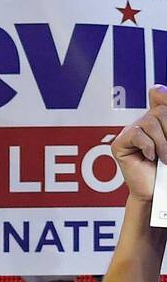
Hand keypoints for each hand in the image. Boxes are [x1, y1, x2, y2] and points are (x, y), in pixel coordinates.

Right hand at [110, 85, 166, 202]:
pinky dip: (148, 146)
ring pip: (150, 121)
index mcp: (157, 118)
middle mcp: (143, 122)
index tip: (160, 112)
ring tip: (163, 158)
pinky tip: (150, 157)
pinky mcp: (119, 144)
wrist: (158, 191)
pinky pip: (137, 134)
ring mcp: (130, 132)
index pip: (158, 94)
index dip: (163, 97)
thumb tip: (155, 89)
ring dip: (162, 142)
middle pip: (160, 110)